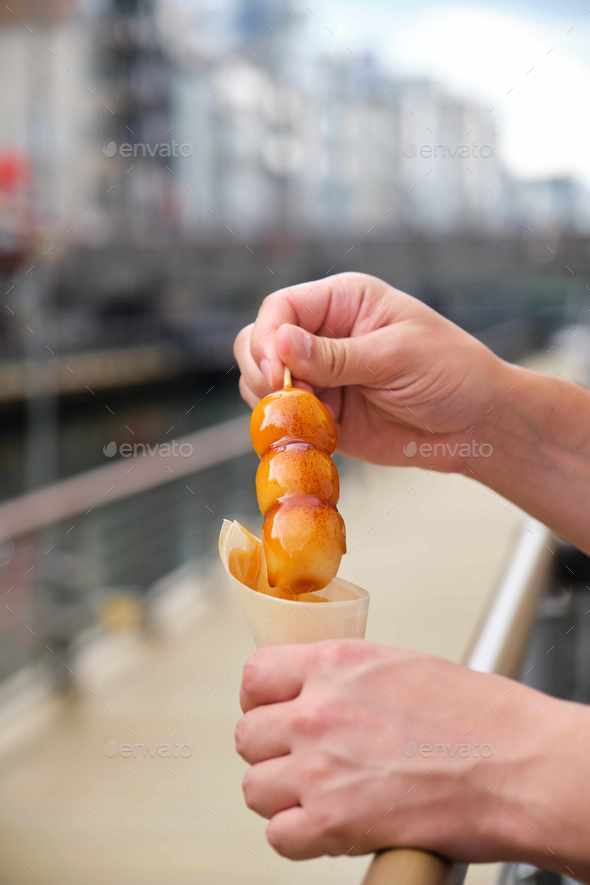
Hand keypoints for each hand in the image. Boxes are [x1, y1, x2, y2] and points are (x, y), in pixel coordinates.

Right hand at [234, 273, 505, 468]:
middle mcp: (325, 335)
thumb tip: (278, 343)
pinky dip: (288, 428)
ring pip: (264, 383)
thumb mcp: (395, 356)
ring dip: (273, 402)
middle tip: (288, 396)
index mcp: (343, 302)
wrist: (477, 424)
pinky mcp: (325, 414)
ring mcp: (322, 376)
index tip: (276, 369)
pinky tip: (315, 435)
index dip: (268, 336)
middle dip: (263, 370)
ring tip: (309, 417)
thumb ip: (336, 355)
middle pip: (261, 342)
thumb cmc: (450, 372)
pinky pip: (286, 418)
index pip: (281, 307)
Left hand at [236, 640, 587, 873]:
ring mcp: (320, 767)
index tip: (272, 710)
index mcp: (336, 663)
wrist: (518, 766)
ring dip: (282, 795)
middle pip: (248, 735)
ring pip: (254, 787)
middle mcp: (318, 710)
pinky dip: (299, 836)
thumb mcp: (400, 666)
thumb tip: (319, 693)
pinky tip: (329, 826)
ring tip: (317, 795)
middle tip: (300, 758)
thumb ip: (346, 677)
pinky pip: (279, 835)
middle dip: (271, 749)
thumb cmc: (479, 717)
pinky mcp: (333, 822)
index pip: (255, 675)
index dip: (260, 698)